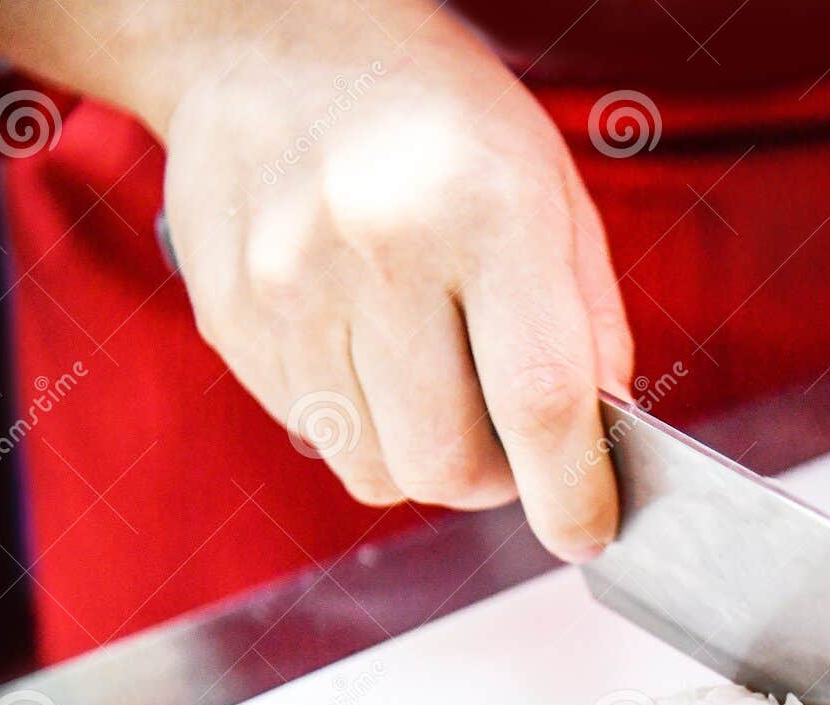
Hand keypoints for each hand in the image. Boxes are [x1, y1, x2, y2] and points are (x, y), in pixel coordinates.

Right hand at [155, 2, 629, 558]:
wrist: (275, 37)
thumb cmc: (437, 116)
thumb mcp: (550, 189)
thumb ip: (588, 324)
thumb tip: (598, 444)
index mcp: (483, 210)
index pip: (538, 400)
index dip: (572, 492)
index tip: (588, 530)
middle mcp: (377, 250)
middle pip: (449, 464)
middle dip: (497, 476)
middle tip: (510, 431)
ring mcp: (287, 289)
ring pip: (379, 472)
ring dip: (426, 456)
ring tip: (435, 379)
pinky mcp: (231, 320)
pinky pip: (319, 438)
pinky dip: (363, 424)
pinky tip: (369, 345)